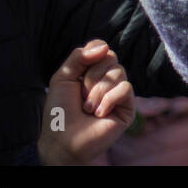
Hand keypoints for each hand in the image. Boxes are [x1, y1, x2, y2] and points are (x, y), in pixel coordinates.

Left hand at [37, 40, 135, 165]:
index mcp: (92, 71)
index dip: (94, 52)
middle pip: (110, 58)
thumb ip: (78, 57)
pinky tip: (99, 114)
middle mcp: (107, 80)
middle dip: (91, 76)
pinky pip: (125, 88)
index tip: (82, 66)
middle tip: (81, 95)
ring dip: (97, 91)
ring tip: (88, 108)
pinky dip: (109, 100)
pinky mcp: (127, 107)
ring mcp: (118, 93)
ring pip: (118, 72)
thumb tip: (104, 46)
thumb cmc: (60, 112)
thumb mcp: (62, 78)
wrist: (63, 140)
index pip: (102, 49)